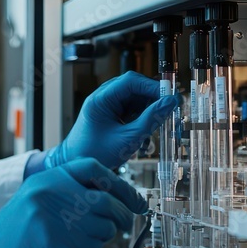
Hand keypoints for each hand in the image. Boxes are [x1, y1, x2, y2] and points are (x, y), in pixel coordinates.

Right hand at [0, 158, 146, 247]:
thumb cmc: (7, 241)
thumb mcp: (31, 203)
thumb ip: (63, 193)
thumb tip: (104, 196)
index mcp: (44, 180)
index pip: (92, 167)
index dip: (117, 182)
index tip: (131, 196)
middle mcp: (51, 193)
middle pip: (106, 196)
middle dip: (123, 211)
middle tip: (125, 221)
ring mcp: (55, 217)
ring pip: (105, 221)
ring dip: (108, 233)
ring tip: (92, 238)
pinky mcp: (60, 243)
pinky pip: (94, 242)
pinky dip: (94, 247)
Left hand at [45, 72, 178, 169]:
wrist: (75, 166)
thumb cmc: (95, 154)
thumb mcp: (128, 139)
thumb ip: (150, 120)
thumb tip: (170, 103)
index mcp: (100, 99)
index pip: (131, 81)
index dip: (153, 86)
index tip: (171, 96)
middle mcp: (103, 97)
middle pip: (135, 88)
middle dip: (153, 100)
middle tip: (169, 111)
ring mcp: (107, 105)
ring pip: (136, 100)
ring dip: (149, 112)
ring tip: (157, 128)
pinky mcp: (111, 114)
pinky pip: (132, 110)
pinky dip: (142, 119)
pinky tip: (146, 134)